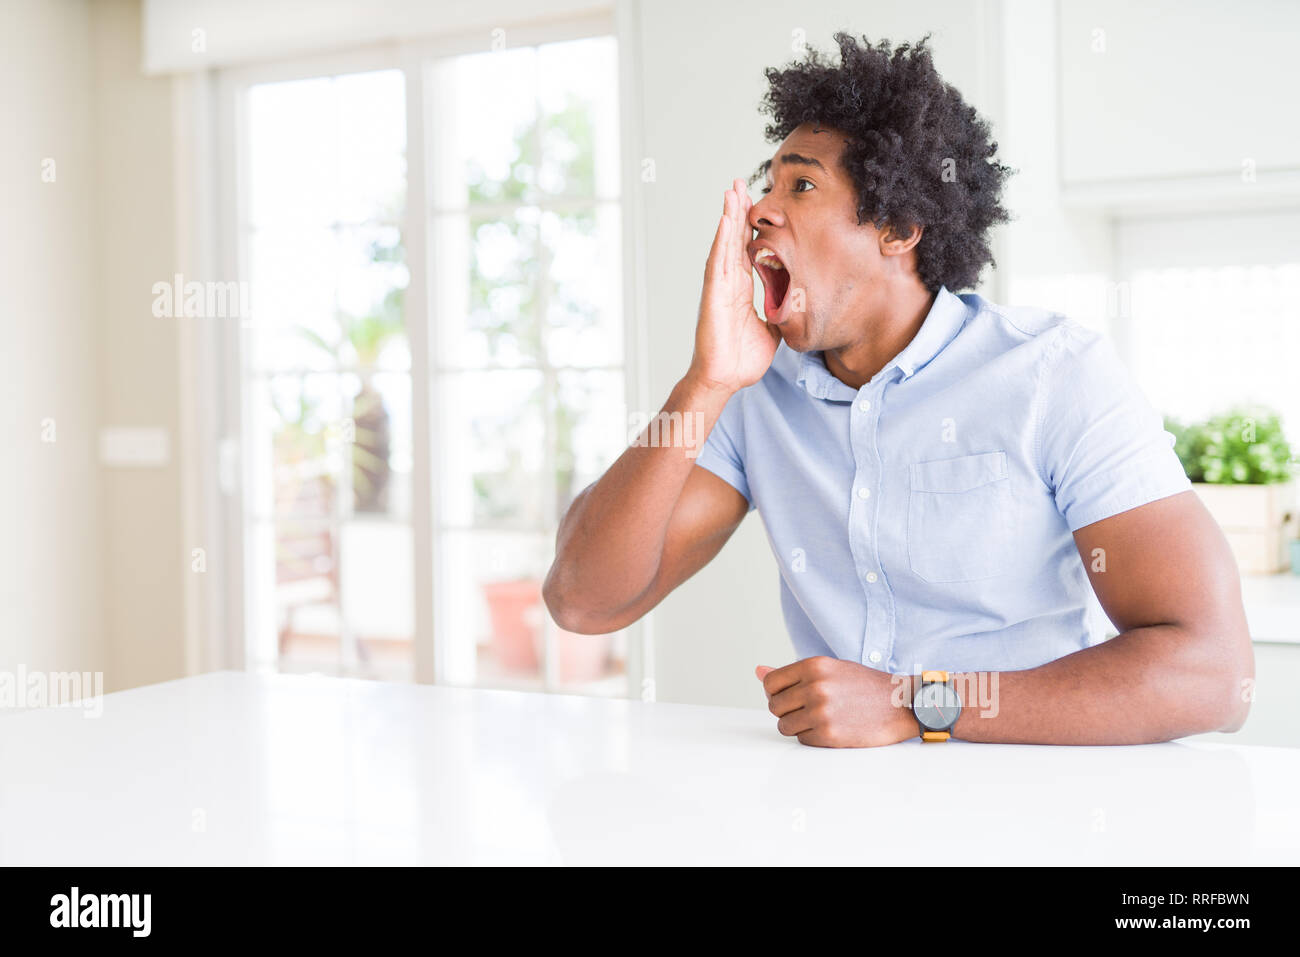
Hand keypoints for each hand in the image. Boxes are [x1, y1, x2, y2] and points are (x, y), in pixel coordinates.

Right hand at [687, 178, 780, 395]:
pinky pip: (718, 261)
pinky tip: (726, 219)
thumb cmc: (742, 359)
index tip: (757, 206)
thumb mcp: (772, 330)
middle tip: (741, 183)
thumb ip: (779, 312)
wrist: (725, 378)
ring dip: (729, 216)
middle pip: (733, 239)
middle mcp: (728, 283)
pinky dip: (722, 239)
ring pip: (725, 243)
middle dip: (737, 211)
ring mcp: (719, 287)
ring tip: (732, 189)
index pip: (746, 250)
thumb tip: (795, 303)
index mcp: (741, 289)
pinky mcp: (714, 294)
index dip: (750, 227)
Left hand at [756, 657, 915, 747]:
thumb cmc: (864, 685)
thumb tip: (758, 672)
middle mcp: (815, 687)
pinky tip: (831, 728)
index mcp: (814, 666)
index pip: (771, 683)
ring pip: (784, 725)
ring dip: (797, 725)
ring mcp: (821, 712)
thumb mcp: (830, 669)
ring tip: (820, 718)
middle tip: (809, 709)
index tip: (789, 696)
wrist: (901, 705)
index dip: (775, 692)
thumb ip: (793, 673)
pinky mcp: (829, 735)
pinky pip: (802, 739)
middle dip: (787, 710)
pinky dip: (812, 737)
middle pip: (775, 706)